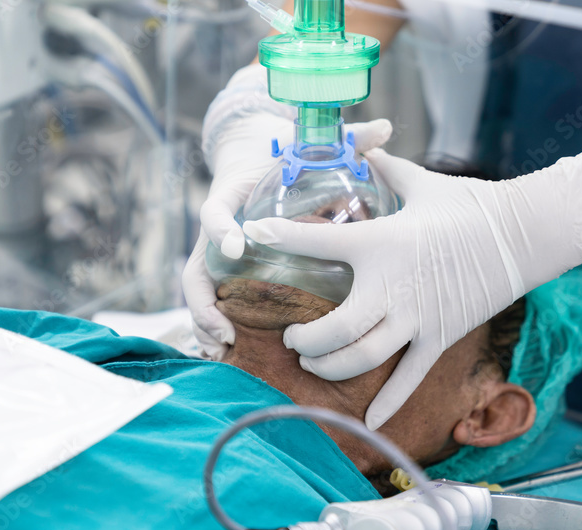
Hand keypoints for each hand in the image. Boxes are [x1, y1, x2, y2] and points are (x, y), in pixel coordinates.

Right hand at [182, 62, 392, 358]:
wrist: (250, 156)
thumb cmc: (281, 154)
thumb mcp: (306, 144)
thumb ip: (344, 140)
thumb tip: (386, 127)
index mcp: (230, 194)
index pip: (215, 211)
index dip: (222, 230)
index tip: (238, 245)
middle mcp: (216, 228)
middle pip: (196, 268)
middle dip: (204, 302)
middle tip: (225, 328)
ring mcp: (215, 252)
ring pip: (198, 291)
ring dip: (206, 322)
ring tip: (224, 348)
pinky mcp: (221, 269)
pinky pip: (211, 300)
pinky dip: (213, 326)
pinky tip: (228, 350)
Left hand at [242, 144, 581, 427]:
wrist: (525, 233)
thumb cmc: (472, 205)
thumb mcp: (423, 183)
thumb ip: (388, 170)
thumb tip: (368, 148)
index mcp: (381, 244)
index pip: (316, 243)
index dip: (279, 238)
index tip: (252, 235)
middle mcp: (392, 288)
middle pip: (336, 329)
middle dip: (306, 339)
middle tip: (291, 336)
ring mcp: (418, 318)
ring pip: (364, 358)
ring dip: (331, 367)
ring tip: (313, 362)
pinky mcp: (440, 337)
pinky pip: (410, 377)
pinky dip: (389, 403)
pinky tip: (368, 422)